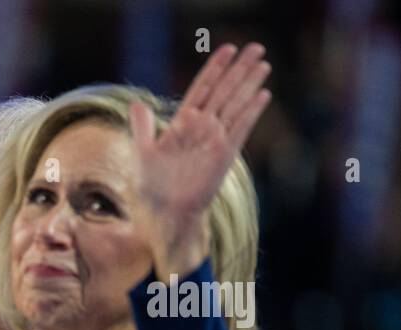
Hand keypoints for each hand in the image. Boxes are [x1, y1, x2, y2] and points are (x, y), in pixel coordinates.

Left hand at [131, 42, 270, 278]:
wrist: (166, 213)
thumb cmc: (154, 187)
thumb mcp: (144, 152)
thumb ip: (143, 127)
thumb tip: (137, 103)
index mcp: (183, 124)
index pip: (202, 89)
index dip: (214, 68)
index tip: (227, 49)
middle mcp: (202, 129)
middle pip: (224, 91)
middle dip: (239, 69)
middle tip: (257, 46)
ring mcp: (215, 140)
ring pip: (235, 105)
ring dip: (249, 84)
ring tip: (264, 62)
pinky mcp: (225, 154)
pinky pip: (240, 128)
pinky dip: (250, 112)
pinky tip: (262, 94)